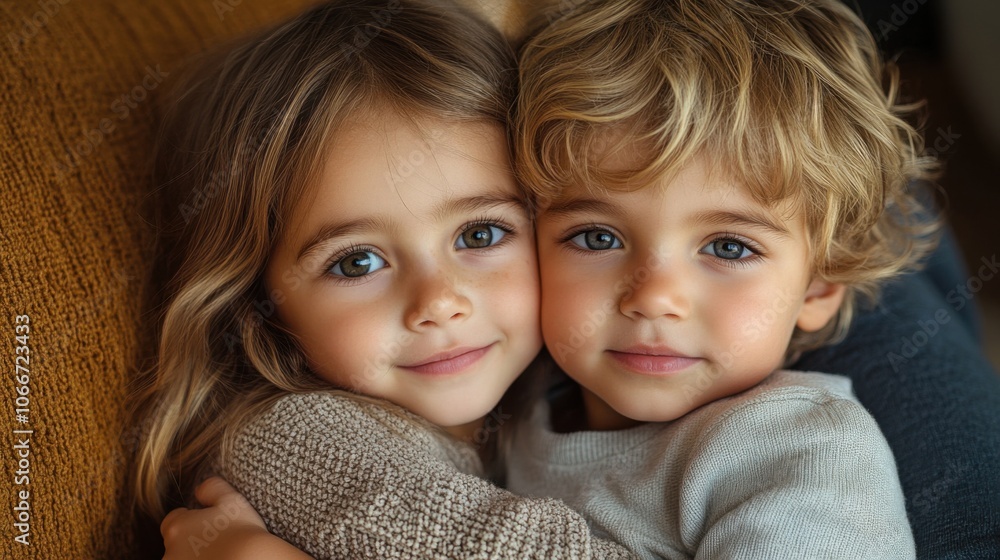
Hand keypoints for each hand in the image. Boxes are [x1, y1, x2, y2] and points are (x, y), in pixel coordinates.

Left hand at [161, 477, 311, 559]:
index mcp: (177, 526)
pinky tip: (223, 559)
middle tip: (218, 539)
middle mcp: (171, 551)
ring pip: (184, 557)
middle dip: (193, 539)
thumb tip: (200, 489)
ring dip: (197, 555)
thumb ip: (211, 488)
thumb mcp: (231, 500)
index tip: (206, 522)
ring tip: (221, 553)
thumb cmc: (241, 531)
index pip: (174, 520)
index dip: (191, 519)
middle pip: (177, 542)